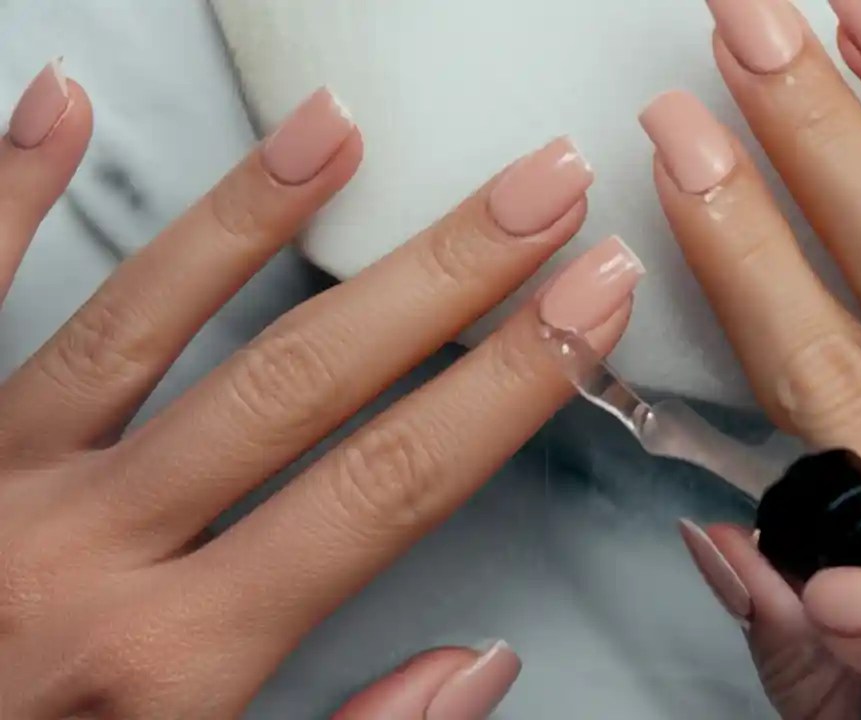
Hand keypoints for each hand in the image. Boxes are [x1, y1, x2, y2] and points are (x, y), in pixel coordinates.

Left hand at [0, 64, 640, 717]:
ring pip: (143, 322)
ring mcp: (0, 487)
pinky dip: (9, 194)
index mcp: (176, 657)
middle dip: (440, 275)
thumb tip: (478, 663)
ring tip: (341, 129)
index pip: (391, 487)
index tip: (588, 298)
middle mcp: (88, 554)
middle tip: (536, 189)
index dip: (509, 383)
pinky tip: (58, 106)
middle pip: (302, 382)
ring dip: (255, 212)